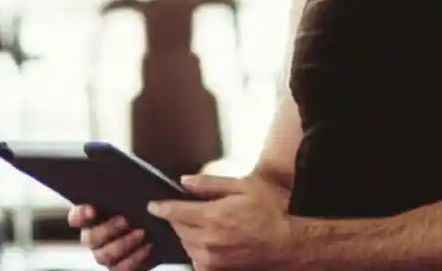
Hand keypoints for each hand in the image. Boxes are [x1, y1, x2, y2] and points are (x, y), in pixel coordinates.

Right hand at [67, 204, 152, 269]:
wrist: (168, 231)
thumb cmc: (151, 209)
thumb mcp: (144, 198)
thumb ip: (138, 196)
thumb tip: (143, 201)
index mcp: (94, 216)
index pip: (76, 217)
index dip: (80, 214)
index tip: (92, 210)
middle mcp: (96, 237)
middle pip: (89, 238)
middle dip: (107, 230)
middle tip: (125, 220)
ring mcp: (107, 254)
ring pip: (103, 256)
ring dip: (122, 244)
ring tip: (141, 233)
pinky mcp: (122, 267)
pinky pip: (120, 269)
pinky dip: (134, 259)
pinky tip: (147, 247)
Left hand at [148, 174, 293, 269]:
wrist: (288, 242)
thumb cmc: (270, 210)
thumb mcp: (243, 186)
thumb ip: (210, 183)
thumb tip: (184, 181)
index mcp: (212, 216)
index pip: (174, 212)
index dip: (160, 207)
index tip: (153, 205)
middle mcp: (208, 240)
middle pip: (178, 228)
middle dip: (178, 218)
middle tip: (187, 209)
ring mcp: (212, 258)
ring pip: (185, 244)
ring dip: (187, 233)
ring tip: (201, 224)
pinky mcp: (217, 269)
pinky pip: (196, 259)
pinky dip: (196, 249)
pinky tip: (207, 240)